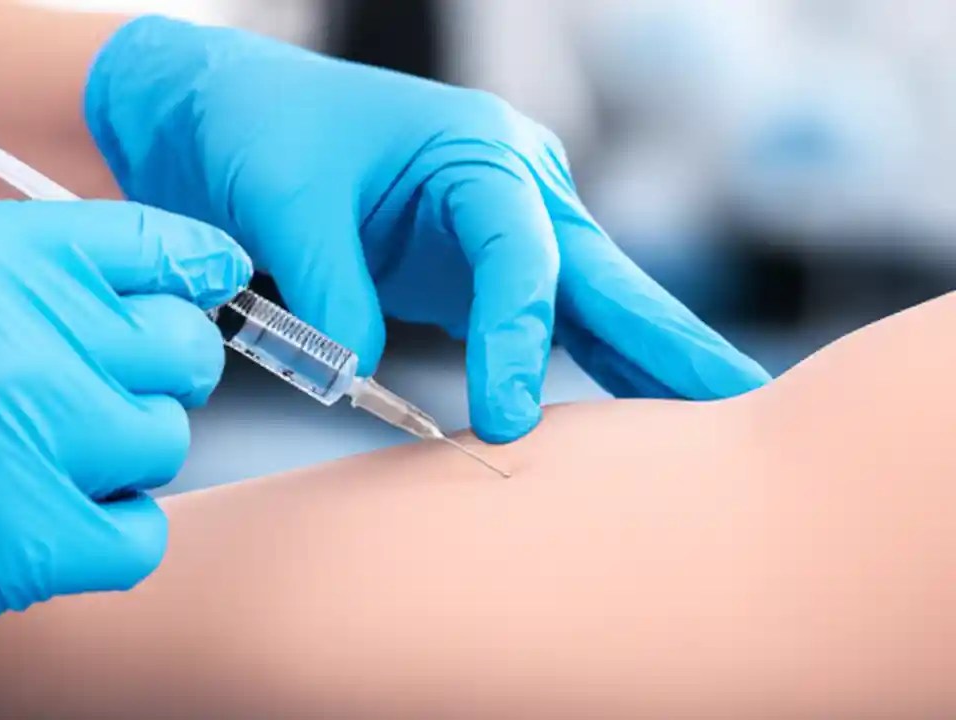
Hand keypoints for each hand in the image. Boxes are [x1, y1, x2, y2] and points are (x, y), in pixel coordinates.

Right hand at [0, 49, 249, 686]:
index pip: (152, 241)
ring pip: (166, 439)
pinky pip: (142, 537)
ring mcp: (27, 447)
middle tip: (93, 381)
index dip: (196, 261)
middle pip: (181, 345)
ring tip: (44, 450)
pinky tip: (51, 513)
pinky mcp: (24, 550)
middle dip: (156, 363)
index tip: (207, 278)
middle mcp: (16, 340)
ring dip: (123, 450)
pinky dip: (113, 532)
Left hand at [84, 16, 769, 441]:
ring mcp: (499, 227)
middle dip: (666, 340)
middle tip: (737, 401)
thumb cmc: (256, 132)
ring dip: (646, 360)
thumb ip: (331, 293)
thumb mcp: (285, 204)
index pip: (521, 254)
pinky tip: (630, 413)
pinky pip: (543, 322)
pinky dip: (585, 366)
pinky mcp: (472, 268)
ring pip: (589, 301)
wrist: (220, 109)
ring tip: (717, 419)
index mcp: (475, 150)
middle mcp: (509, 185)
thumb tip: (362, 380)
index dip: (519, 340)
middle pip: (601, 273)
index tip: (505, 422)